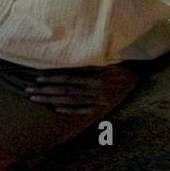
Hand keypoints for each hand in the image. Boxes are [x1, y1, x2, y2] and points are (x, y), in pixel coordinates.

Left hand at [26, 63, 140, 116]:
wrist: (140, 76)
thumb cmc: (123, 65)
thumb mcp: (108, 61)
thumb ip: (89, 63)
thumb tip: (69, 59)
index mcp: (96, 79)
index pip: (69, 80)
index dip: (52, 79)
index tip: (37, 78)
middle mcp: (95, 92)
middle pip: (65, 92)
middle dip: (46, 92)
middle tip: (28, 91)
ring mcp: (98, 102)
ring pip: (71, 102)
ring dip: (51, 101)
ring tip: (36, 99)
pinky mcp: (101, 109)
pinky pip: (83, 111)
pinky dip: (69, 110)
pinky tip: (56, 109)